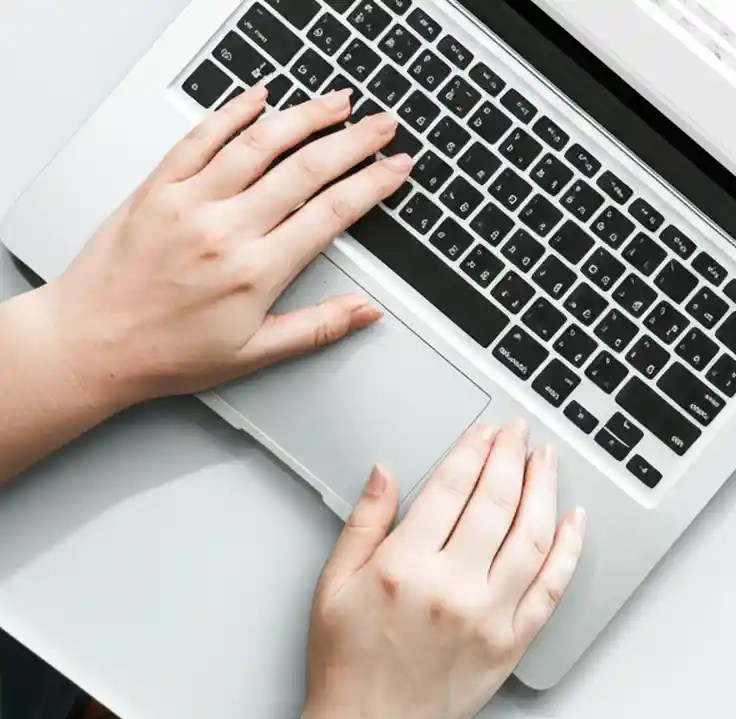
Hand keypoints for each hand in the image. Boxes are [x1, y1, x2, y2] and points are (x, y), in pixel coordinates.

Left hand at [36, 83, 411, 410]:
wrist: (89, 344)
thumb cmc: (166, 354)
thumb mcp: (253, 354)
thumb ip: (317, 328)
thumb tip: (367, 312)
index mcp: (256, 272)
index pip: (331, 213)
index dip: (372, 185)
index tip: (397, 168)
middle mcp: (225, 230)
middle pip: (305, 169)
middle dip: (353, 141)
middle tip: (382, 126)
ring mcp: (189, 203)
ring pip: (258, 144)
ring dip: (305, 116)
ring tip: (336, 103)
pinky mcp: (156, 189)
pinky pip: (199, 139)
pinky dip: (232, 112)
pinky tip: (258, 97)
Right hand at [302, 422, 586, 718]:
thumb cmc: (348, 662)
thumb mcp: (334, 585)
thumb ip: (364, 522)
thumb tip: (385, 471)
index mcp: (405, 567)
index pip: (451, 487)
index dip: (472, 450)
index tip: (483, 432)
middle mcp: (452, 587)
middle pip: (496, 502)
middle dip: (512, 456)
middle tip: (520, 433)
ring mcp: (489, 615)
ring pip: (531, 536)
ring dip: (543, 490)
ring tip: (546, 461)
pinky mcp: (512, 642)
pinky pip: (551, 587)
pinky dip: (568, 549)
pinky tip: (573, 520)